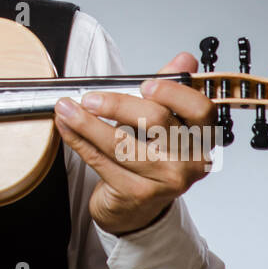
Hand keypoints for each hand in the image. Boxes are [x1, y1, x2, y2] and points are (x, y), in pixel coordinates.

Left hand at [54, 52, 216, 235]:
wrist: (136, 209)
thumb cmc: (151, 158)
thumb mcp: (164, 123)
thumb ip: (171, 89)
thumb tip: (184, 59)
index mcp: (201, 138)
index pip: (200, 110)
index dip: (174, 94)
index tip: (146, 84)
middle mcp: (189, 161)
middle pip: (155, 121)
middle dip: (117, 104)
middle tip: (90, 97)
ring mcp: (164, 181)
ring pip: (121, 143)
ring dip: (87, 123)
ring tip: (66, 109)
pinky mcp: (137, 193)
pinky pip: (101, 160)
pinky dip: (79, 140)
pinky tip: (67, 127)